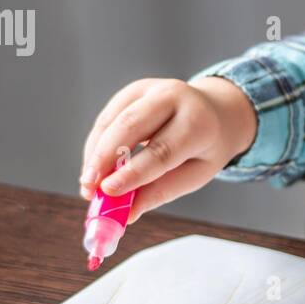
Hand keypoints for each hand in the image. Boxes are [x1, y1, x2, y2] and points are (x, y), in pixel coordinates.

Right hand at [79, 77, 256, 221]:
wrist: (216, 113)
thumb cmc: (205, 149)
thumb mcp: (195, 174)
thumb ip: (161, 192)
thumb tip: (127, 214)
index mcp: (199, 122)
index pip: (162, 150)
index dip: (133, 171)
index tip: (107, 191)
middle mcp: (174, 97)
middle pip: (131, 126)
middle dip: (104, 158)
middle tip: (89, 189)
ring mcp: (151, 88)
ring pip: (113, 120)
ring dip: (95, 155)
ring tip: (88, 186)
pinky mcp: (133, 90)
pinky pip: (107, 118)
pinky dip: (96, 145)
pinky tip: (93, 168)